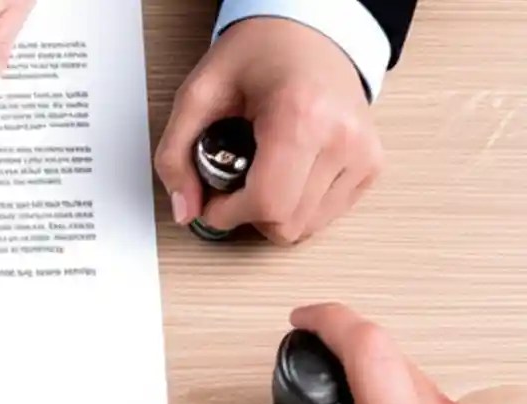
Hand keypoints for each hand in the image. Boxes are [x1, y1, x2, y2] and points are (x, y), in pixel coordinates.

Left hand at [155, 18, 384, 244]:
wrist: (307, 33)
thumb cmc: (258, 54)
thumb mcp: (198, 94)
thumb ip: (175, 154)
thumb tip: (184, 209)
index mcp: (301, 115)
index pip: (268, 203)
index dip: (228, 215)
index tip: (212, 202)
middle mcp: (342, 136)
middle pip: (287, 225)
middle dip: (248, 215)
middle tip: (232, 183)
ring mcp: (363, 152)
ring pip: (307, 228)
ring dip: (273, 214)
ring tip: (259, 174)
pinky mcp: (371, 165)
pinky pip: (327, 216)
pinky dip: (298, 208)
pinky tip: (284, 175)